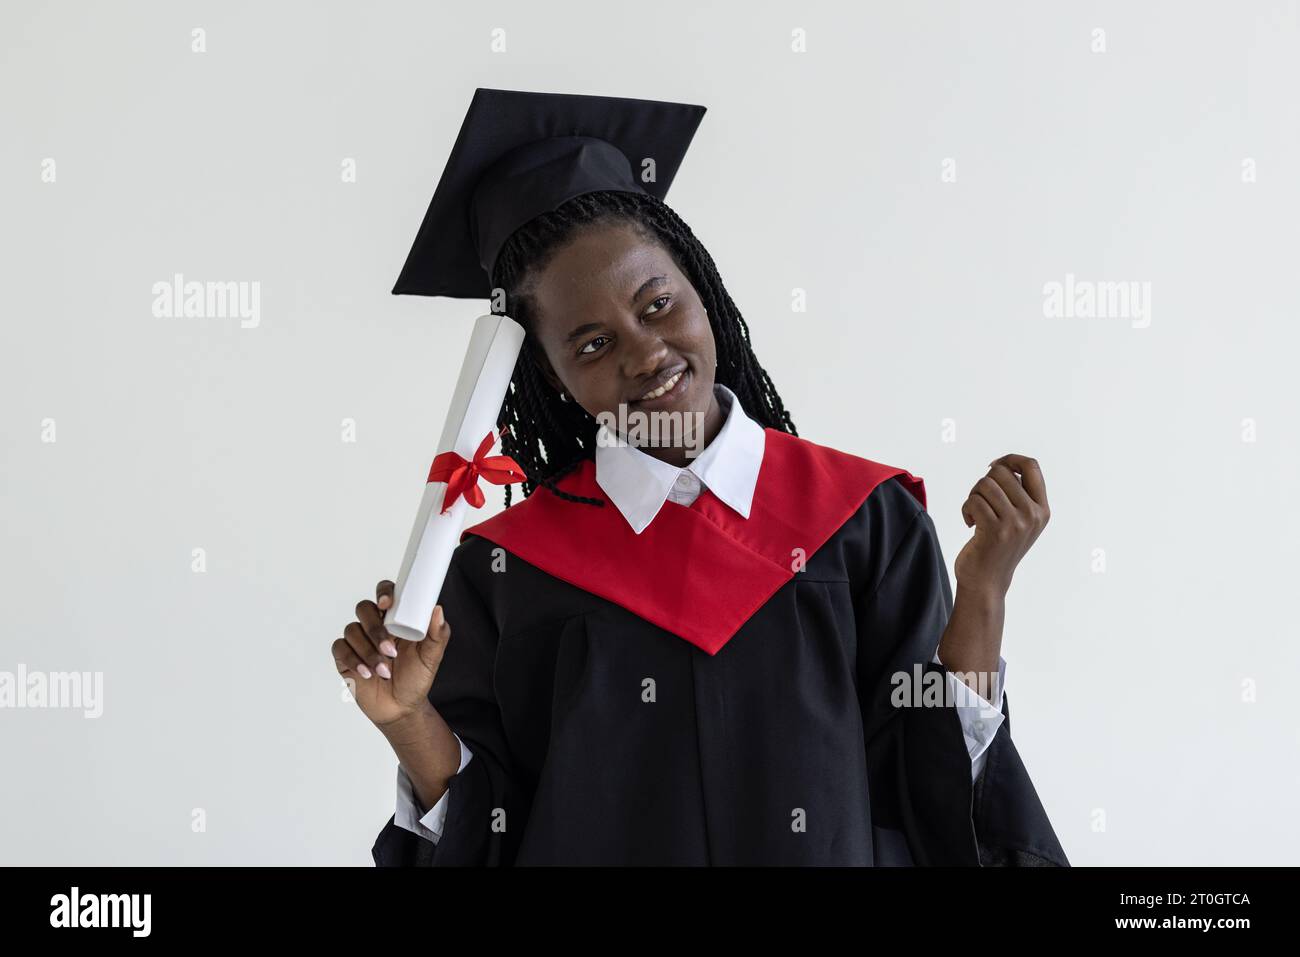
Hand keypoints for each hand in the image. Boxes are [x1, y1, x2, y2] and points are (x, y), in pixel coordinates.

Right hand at [331, 579, 451, 730]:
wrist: (401, 708)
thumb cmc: (416, 678)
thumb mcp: (431, 657)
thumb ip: (438, 634)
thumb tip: (437, 609)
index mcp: (395, 619)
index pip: (386, 595)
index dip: (383, 592)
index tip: (387, 603)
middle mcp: (375, 626)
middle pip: (364, 609)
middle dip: (375, 629)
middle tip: (391, 651)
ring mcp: (358, 641)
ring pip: (352, 630)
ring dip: (368, 652)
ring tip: (384, 671)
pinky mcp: (345, 657)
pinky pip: (340, 648)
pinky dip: (353, 660)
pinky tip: (367, 673)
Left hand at [954, 454, 1049, 596]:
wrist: (987, 582)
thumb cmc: (997, 547)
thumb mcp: (1019, 521)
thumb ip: (1018, 494)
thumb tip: (1003, 464)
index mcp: (1042, 509)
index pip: (1032, 466)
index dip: (1010, 459)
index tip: (992, 466)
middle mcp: (1033, 514)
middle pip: (1001, 472)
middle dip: (983, 483)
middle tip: (980, 502)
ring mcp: (1016, 523)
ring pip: (985, 484)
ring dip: (973, 496)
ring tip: (975, 514)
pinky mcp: (995, 531)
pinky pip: (973, 501)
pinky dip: (966, 510)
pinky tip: (970, 524)